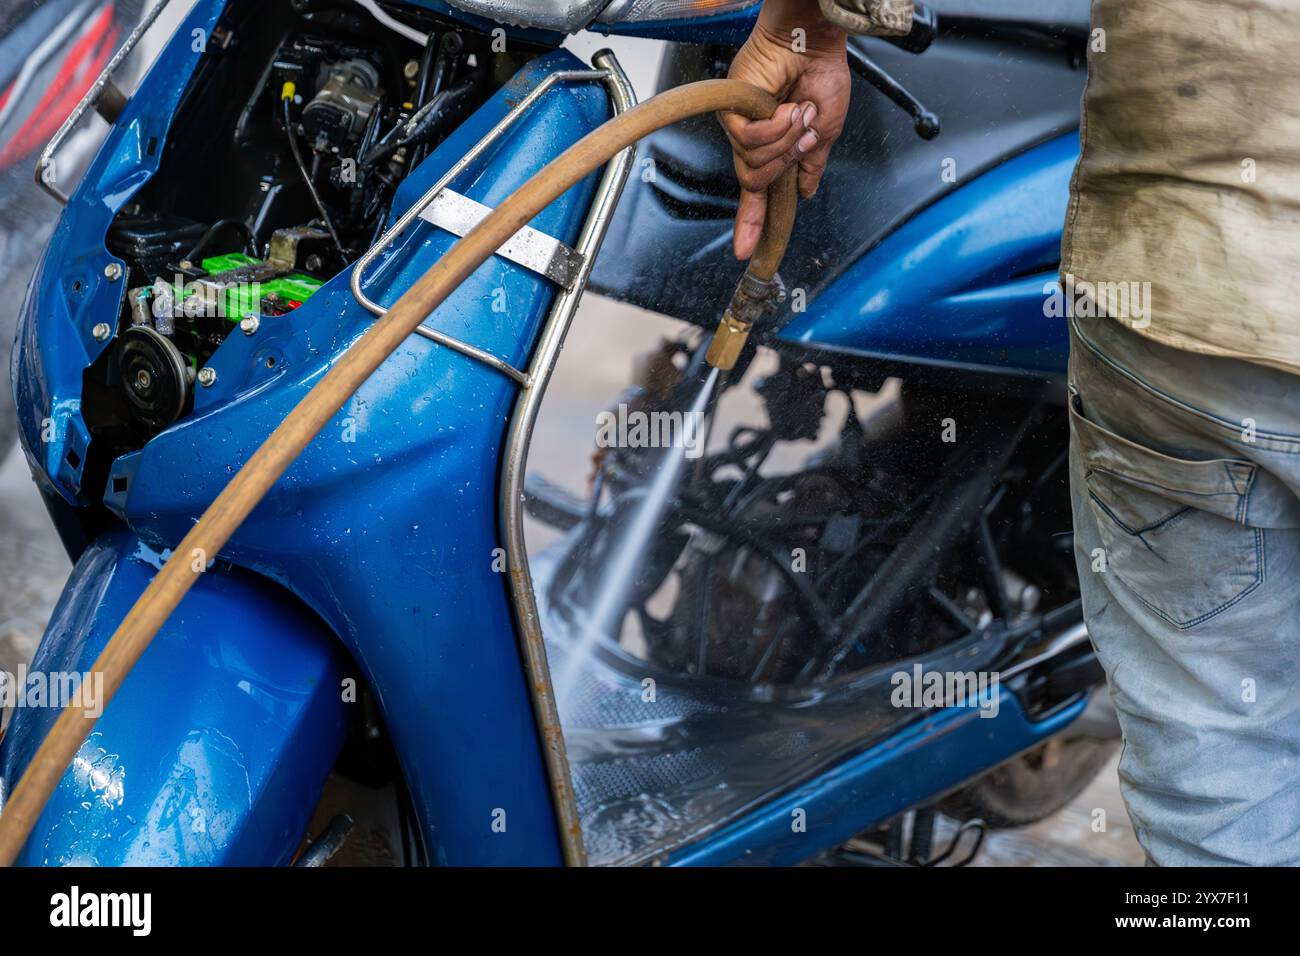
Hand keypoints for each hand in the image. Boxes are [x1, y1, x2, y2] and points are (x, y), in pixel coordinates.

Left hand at [719, 0, 850, 258]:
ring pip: (753, 163)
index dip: (751, 223)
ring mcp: (740, 126)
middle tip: (803, 134)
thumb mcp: (826, 130)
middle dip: (785, 163)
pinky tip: (786, 108)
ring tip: (797, 112)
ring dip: (783, 141)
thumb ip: (812, 163)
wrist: (814, 40)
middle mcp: (753, 140)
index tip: (745, 252)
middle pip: (756, 181)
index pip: (757, 194)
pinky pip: (747, 141)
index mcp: (774, 148)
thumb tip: (807, 192)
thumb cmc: (822, 73)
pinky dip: (774, 128)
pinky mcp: (732, 109)